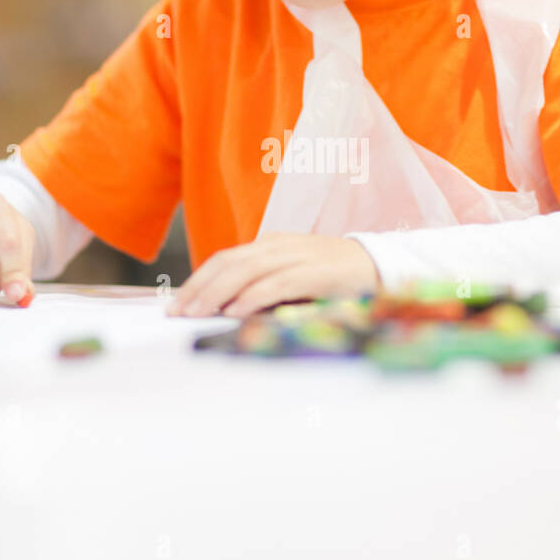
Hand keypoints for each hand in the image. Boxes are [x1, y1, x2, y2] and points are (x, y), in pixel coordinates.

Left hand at [167, 233, 379, 317]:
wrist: (383, 267)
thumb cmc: (335, 279)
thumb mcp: (294, 279)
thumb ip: (264, 288)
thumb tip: (226, 310)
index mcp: (272, 245)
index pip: (225, 259)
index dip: (198, 280)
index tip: (177, 304)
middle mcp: (280, 246)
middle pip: (229, 262)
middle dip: (199, 288)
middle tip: (178, 312)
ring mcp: (299, 257)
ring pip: (247, 271)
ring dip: (218, 293)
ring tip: (198, 313)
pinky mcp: (317, 273)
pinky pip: (278, 283)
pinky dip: (253, 297)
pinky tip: (236, 311)